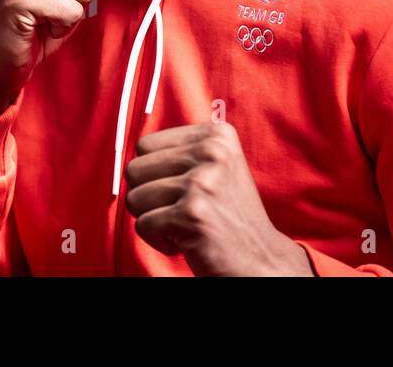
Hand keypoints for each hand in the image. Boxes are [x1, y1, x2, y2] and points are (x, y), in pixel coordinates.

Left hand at [123, 121, 313, 275]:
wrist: (261, 258)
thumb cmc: (228, 215)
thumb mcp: (215, 167)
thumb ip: (180, 152)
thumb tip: (131, 157)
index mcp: (216, 134)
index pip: (144, 144)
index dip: (153, 173)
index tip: (180, 190)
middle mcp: (211, 152)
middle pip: (134, 169)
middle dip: (148, 197)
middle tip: (179, 210)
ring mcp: (202, 182)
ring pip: (135, 198)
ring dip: (154, 220)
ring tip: (184, 224)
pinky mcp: (192, 214)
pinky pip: (142, 225)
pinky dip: (159, 241)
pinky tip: (187, 240)